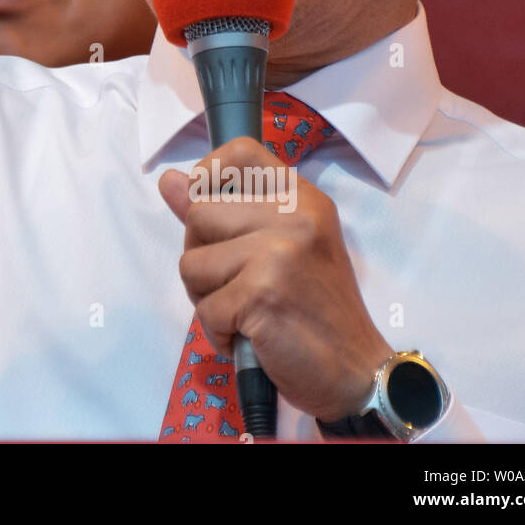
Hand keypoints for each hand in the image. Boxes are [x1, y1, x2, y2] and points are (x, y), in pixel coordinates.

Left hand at [158, 138, 392, 421]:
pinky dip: (218, 332)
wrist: (356, 371)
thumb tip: (169, 180)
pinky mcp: (261, 293)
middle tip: (237, 283)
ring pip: (190, 262)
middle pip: (198, 213)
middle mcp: (294, 216)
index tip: (213, 214)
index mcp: (301, 197)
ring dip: (206, 297)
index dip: (208, 175)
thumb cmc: (313, 309)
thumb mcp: (280, 246)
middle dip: (201, 255)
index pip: (240, 152)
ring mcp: (278, 253)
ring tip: (245, 311)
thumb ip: (222, 210)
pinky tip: (250, 337)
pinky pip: (203, 309)